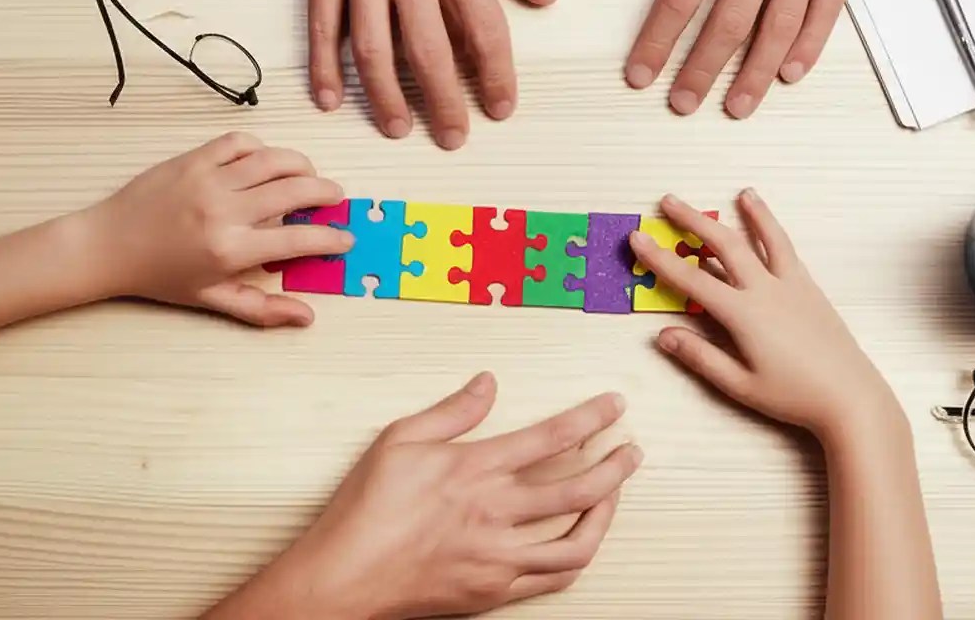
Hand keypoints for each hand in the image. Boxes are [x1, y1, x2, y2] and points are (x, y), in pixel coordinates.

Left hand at [80, 132, 352, 326]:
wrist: (107, 245)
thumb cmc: (160, 276)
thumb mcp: (212, 298)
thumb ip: (262, 309)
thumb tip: (307, 317)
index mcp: (230, 249)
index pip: (298, 239)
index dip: (330, 239)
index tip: (345, 238)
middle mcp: (224, 211)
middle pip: (294, 191)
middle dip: (326, 193)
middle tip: (335, 198)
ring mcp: (208, 179)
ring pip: (273, 160)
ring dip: (302, 165)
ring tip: (310, 175)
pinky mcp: (193, 159)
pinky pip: (239, 143)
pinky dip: (262, 148)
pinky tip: (267, 162)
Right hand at [205, 373, 640, 619]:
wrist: (343, 579)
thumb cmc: (364, 509)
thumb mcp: (399, 440)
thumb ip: (452, 410)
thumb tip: (488, 383)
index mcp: (475, 470)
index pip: (552, 437)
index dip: (591, 418)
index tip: (614, 406)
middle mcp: (496, 513)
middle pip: (578, 488)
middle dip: (615, 466)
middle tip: (631, 451)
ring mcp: (498, 558)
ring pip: (576, 541)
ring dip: (605, 514)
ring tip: (613, 495)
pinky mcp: (493, 591)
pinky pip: (552, 578)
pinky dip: (575, 557)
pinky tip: (581, 540)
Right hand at [298, 0, 557, 149]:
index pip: (482, 31)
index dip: (495, 76)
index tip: (501, 106)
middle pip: (428, 54)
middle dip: (443, 103)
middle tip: (452, 137)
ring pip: (372, 50)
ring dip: (386, 98)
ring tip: (398, 128)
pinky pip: (322, 25)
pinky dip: (322, 66)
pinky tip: (330, 98)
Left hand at [609, 0, 876, 118]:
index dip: (657, 42)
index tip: (641, 74)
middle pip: (727, 25)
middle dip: (700, 71)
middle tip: (682, 103)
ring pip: (778, 29)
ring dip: (754, 75)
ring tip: (736, 106)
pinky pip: (828, 9)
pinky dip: (809, 46)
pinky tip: (790, 73)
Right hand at [629, 190, 899, 439]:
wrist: (849, 395)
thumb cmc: (792, 396)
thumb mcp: (740, 385)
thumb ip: (700, 357)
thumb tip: (663, 334)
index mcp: (744, 314)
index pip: (691, 280)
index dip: (660, 258)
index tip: (637, 238)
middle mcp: (766, 290)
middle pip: (724, 244)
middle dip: (693, 221)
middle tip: (668, 201)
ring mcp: (791, 284)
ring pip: (764, 238)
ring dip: (750, 213)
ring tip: (741, 192)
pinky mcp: (810, 288)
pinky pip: (787, 249)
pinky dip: (774, 231)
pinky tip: (769, 227)